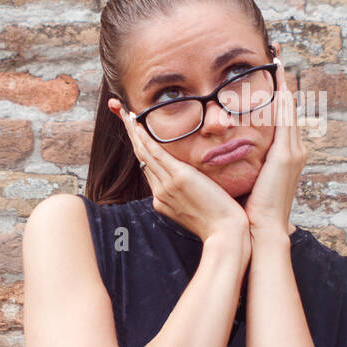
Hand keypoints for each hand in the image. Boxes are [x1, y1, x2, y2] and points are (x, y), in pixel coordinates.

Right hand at [112, 100, 250, 247]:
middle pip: (141, 157)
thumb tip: (192, 179)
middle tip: (119, 112)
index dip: (140, 147)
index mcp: (163, 199)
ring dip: (133, 130)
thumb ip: (191, 192)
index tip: (135, 132)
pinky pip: (155, 153)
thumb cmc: (221, 222)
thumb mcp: (199, 206)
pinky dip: (144, 137)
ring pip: (144, 153)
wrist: (226, 233)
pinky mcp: (178, 178)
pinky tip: (137, 124)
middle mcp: (160, 192)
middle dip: (130, 133)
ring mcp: (166, 186)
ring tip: (125, 112)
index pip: (148, 168)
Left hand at [242, 57, 305, 237]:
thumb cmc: (251, 211)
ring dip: (284, 83)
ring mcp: (293, 152)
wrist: (262, 231)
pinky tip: (279, 81)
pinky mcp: (287, 155)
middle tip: (278, 56)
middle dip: (284, 82)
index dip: (279, 96)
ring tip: (279, 60)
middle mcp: (293, 150)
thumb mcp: (249, 182)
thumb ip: (244, 166)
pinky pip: (286, 119)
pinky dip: (283, 98)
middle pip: (289, 108)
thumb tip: (226, 158)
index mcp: (284, 157)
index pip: (282, 118)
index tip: (271, 75)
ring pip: (289, 108)